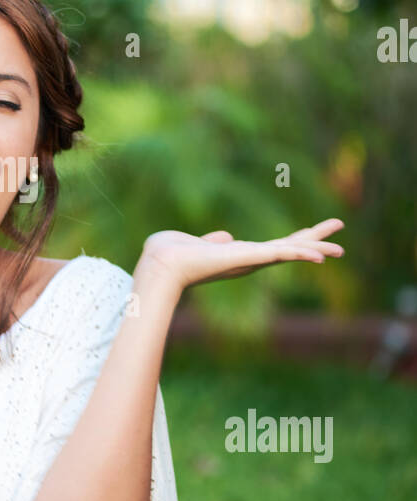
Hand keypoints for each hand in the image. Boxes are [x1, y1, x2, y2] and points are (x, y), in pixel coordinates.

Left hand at [136, 218, 344, 297]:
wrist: (160, 264)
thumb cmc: (171, 253)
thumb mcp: (197, 243)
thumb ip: (214, 240)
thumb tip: (225, 237)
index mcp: (240, 255)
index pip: (275, 247)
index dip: (297, 241)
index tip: (316, 236)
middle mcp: (248, 260)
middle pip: (289, 249)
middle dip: (315, 243)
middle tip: (341, 240)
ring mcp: (248, 260)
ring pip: (290, 252)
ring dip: (315, 249)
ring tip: (339, 249)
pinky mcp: (245, 257)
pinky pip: (278, 254)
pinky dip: (299, 253)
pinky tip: (318, 255)